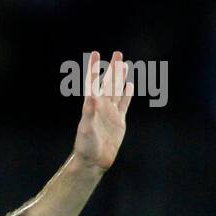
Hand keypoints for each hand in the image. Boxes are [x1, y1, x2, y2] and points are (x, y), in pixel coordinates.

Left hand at [74, 50, 132, 172]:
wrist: (94, 162)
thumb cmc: (86, 146)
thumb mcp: (86, 127)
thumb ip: (90, 111)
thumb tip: (92, 95)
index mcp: (93, 105)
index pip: (93, 82)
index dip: (94, 68)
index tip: (96, 54)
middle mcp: (102, 107)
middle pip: (109, 83)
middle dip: (113, 68)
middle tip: (118, 53)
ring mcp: (111, 113)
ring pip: (117, 91)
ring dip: (120, 78)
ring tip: (123, 65)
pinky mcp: (119, 122)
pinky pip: (124, 105)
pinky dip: (127, 95)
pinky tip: (129, 86)